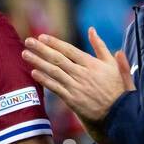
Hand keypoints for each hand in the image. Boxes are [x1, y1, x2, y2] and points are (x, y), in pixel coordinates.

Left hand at [23, 28, 132, 143]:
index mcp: (92, 64)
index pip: (69, 50)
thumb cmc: (118, 88)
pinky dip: (44, 80)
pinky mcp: (72, 100)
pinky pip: (55, 87)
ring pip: (53, 72)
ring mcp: (76, 87)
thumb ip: (101, 46)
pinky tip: (33, 73)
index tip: (42, 37)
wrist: (119, 113)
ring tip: (25, 54)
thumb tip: (91, 30)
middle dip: (41, 49)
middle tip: (28, 41)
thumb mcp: (113, 64)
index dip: (54, 43)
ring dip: (38, 62)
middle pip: (57, 59)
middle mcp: (82, 74)